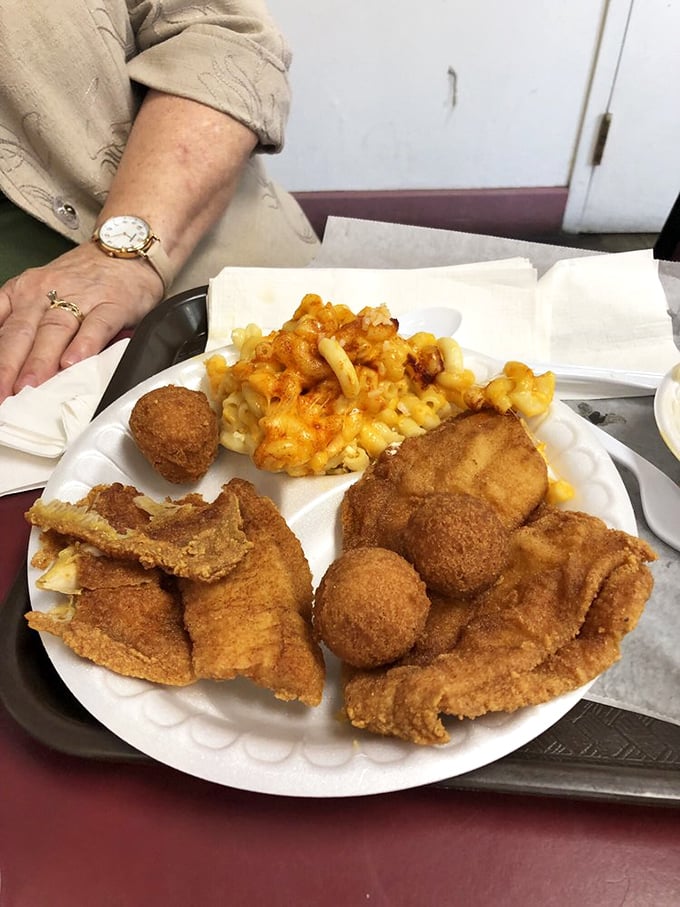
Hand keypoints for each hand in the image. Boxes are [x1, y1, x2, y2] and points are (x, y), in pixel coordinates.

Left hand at [0, 242, 163, 402]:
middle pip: (22, 332)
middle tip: (3, 394)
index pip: (1, 327)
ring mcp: (81, 297)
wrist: (126, 249)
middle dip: (8, 366)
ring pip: (55, 330)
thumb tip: (9, 361)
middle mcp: (47, 292)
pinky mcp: (113, 304)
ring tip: (30, 386)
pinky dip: (84, 344)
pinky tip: (73, 363)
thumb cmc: (85, 276)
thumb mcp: (42, 291)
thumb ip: (25, 322)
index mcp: (25, 291)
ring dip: (40, 361)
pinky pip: (96, 326)